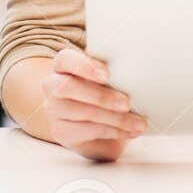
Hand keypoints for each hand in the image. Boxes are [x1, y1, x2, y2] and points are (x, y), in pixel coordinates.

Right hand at [39, 47, 146, 161]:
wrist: (97, 130)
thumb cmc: (105, 97)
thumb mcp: (108, 81)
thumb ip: (114, 74)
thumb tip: (140, 72)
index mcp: (63, 67)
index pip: (65, 59)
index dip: (84, 66)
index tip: (107, 75)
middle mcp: (52, 86)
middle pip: (67, 87)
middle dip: (101, 96)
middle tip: (127, 103)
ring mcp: (53, 110)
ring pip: (81, 112)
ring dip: (114, 118)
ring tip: (138, 123)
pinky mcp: (61, 132)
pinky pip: (87, 131)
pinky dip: (113, 131)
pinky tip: (129, 132)